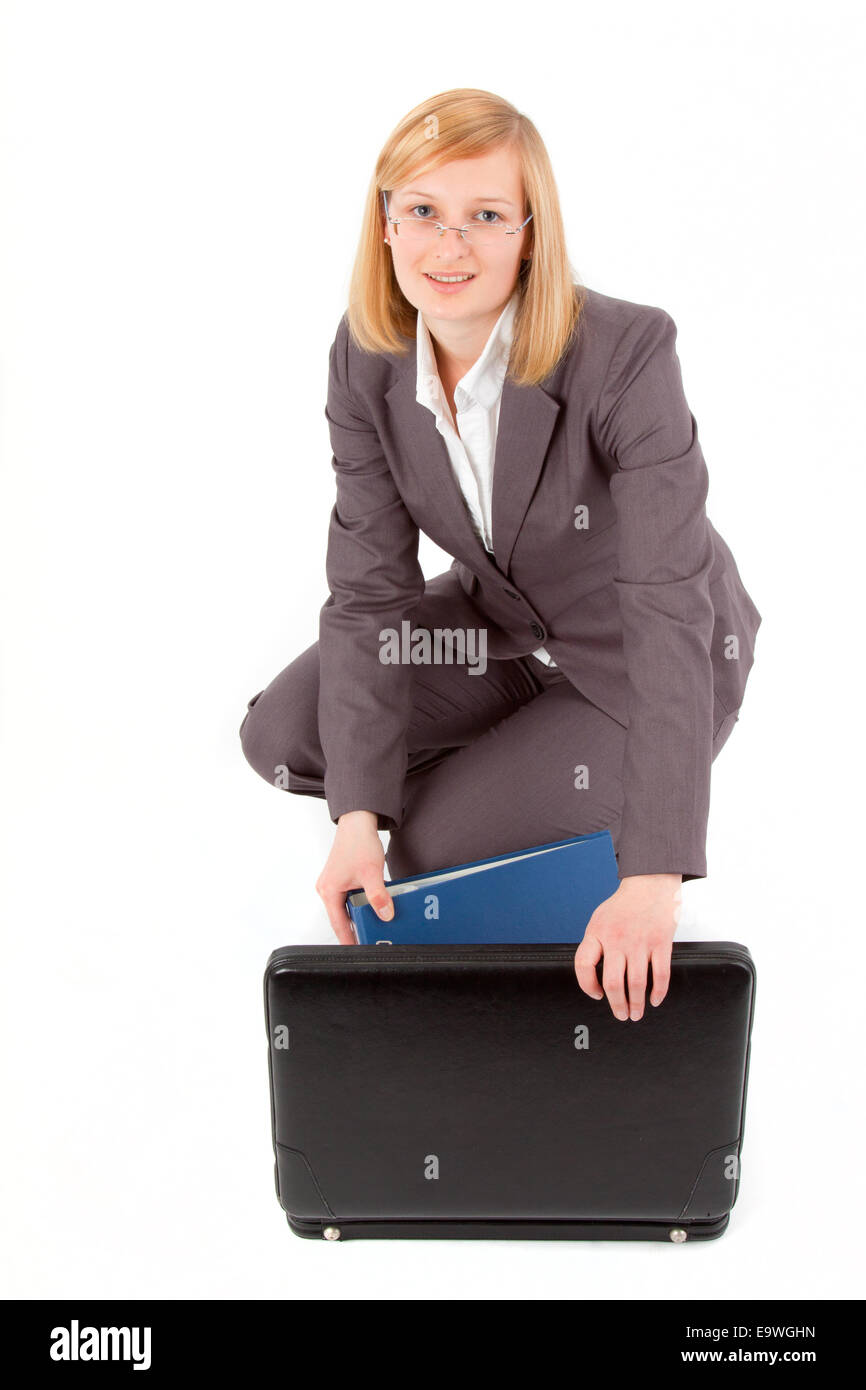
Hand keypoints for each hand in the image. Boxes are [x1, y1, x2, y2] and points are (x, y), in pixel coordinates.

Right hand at [315, 810, 394, 943]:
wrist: (358, 822)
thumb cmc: (358, 843)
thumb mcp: (372, 873)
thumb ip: (378, 896)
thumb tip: (385, 915)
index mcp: (329, 891)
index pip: (339, 925)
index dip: (350, 940)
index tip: (358, 953)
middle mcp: (327, 889)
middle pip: (342, 918)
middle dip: (356, 929)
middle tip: (370, 940)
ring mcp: (333, 884)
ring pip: (347, 909)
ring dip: (360, 915)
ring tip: (374, 926)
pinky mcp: (341, 879)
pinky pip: (350, 899)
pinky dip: (361, 904)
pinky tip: (374, 906)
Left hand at [574, 874, 682, 1020]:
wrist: (649, 883)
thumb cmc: (623, 905)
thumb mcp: (599, 919)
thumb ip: (595, 944)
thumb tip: (592, 976)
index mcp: (597, 933)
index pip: (583, 966)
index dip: (587, 986)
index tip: (597, 995)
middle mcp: (617, 939)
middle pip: (613, 983)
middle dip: (617, 1005)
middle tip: (622, 1015)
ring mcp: (640, 941)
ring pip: (637, 983)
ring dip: (637, 1004)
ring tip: (636, 1014)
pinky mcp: (661, 942)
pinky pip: (660, 974)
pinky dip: (658, 992)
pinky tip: (654, 1000)